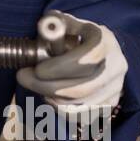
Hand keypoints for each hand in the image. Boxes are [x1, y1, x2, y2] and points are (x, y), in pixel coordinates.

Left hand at [16, 11, 127, 131]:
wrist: (107, 53)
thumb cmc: (82, 37)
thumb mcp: (72, 24)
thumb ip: (58, 25)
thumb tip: (44, 28)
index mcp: (106, 42)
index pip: (87, 60)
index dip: (60, 68)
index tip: (37, 69)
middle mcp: (116, 67)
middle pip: (81, 88)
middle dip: (45, 86)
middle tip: (23, 77)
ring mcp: (115, 89)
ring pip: (78, 105)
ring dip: (50, 98)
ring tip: (36, 84)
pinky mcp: (110, 105)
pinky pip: (80, 116)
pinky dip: (59, 108)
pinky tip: (50, 96)